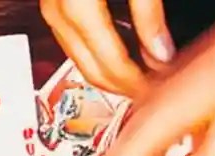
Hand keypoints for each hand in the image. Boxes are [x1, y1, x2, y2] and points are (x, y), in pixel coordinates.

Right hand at [40, 0, 173, 95]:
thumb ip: (149, 14)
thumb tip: (162, 52)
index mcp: (79, 8)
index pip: (113, 67)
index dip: (139, 85)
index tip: (161, 89)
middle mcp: (59, 15)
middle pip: (93, 72)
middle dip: (125, 87)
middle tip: (154, 88)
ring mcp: (52, 11)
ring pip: (81, 61)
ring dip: (111, 72)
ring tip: (142, 71)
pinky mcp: (55, 6)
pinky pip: (75, 43)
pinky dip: (98, 54)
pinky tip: (122, 49)